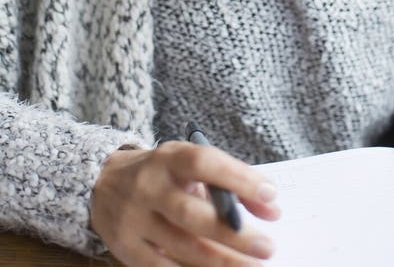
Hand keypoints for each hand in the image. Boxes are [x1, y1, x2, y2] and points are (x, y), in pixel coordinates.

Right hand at [90, 141, 279, 265]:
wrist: (103, 182)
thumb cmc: (163, 173)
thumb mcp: (189, 162)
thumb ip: (227, 180)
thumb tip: (270, 207)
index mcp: (169, 157)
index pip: (205, 163)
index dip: (239, 179)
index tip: (271, 196)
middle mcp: (149, 186)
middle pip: (193, 213)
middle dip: (234, 234)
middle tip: (267, 247)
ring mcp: (134, 218)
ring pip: (182, 246)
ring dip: (222, 261)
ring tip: (251, 266)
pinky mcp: (125, 247)